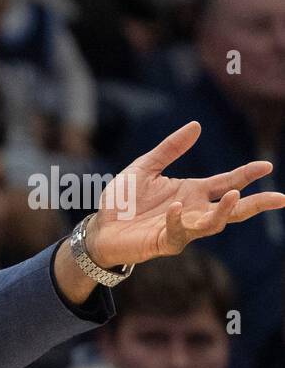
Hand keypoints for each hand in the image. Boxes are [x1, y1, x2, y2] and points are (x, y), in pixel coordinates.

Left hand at [88, 121, 284, 267]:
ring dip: (225, 211)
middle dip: (256, 203)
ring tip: (234, 195)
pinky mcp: (165, 242)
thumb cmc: (122, 200)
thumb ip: (170, 149)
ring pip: (212, 224)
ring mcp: (181, 228)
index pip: (226, 182)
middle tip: (280, 198)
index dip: (246, 175)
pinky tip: (175, 206)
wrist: (99, 227)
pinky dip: (177, 219)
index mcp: (192, 191)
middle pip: (232, 208)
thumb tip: (196, 125)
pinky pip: (178, 232)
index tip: (266, 165)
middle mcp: (192, 211)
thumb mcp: (145, 167)